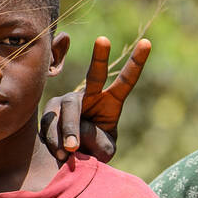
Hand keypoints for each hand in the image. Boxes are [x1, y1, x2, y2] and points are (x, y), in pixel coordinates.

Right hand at [41, 36, 150, 163]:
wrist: (69, 158)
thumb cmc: (93, 150)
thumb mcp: (103, 150)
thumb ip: (97, 142)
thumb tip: (77, 133)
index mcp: (111, 102)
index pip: (125, 81)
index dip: (136, 63)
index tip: (147, 43)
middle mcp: (89, 95)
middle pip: (95, 76)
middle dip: (100, 57)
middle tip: (104, 39)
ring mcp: (68, 101)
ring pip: (69, 109)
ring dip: (69, 131)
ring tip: (70, 152)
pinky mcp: (50, 111)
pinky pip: (52, 123)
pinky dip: (55, 141)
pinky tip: (61, 154)